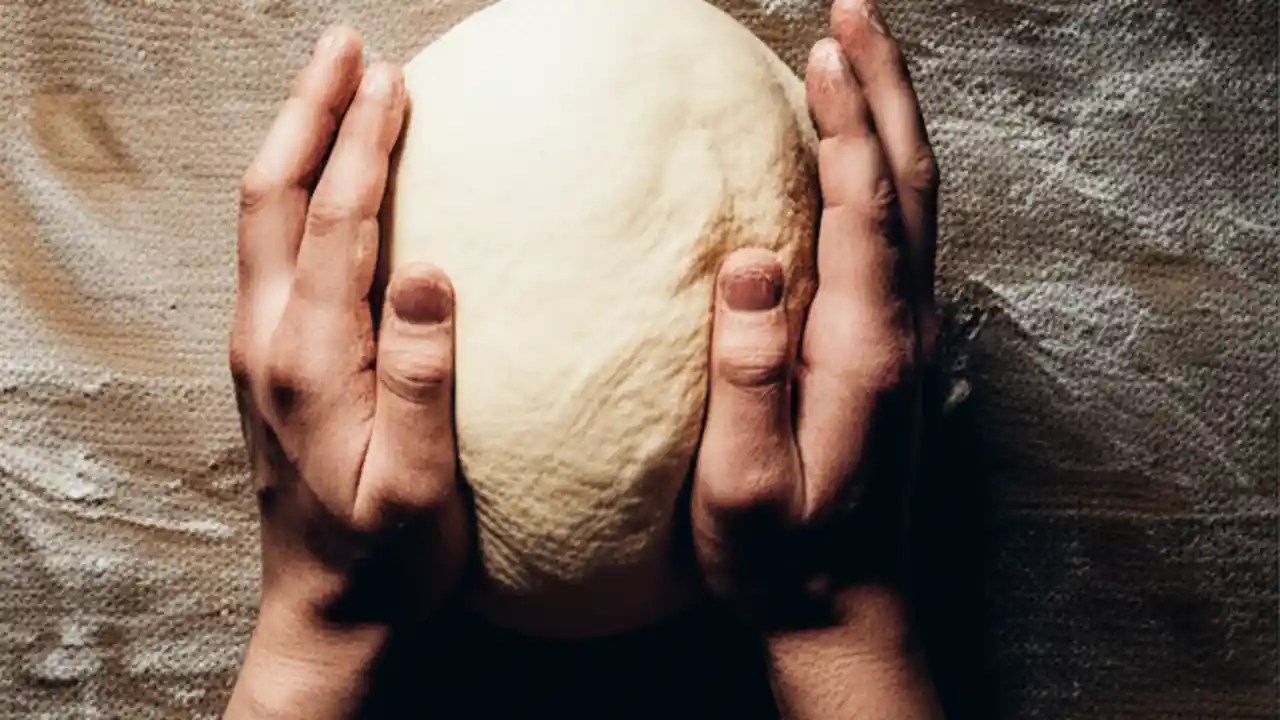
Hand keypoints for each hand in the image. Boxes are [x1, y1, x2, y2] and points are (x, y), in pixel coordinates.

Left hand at [225, 27, 467, 718]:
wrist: (326, 613)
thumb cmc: (386, 557)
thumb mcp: (417, 487)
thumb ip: (421, 383)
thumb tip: (430, 276)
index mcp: (310, 360)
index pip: (335, 224)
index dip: (362, 147)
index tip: (393, 83)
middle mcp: (269, 341)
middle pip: (273, 197)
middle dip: (309, 113)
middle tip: (345, 47)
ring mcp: (260, 349)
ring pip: (263, 217)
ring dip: (297, 142)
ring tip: (335, 87)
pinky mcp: (270, 362)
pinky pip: (272, 249)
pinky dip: (298, 191)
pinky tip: (327, 178)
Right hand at [691, 0, 940, 715]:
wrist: (845, 609)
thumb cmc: (781, 555)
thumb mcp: (743, 484)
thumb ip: (748, 376)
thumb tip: (752, 263)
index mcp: (863, 349)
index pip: (866, 207)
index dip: (846, 122)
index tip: (822, 49)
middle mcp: (898, 329)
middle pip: (908, 183)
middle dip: (884, 91)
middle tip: (853, 15)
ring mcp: (903, 337)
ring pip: (914, 203)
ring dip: (892, 121)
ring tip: (858, 58)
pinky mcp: (891, 349)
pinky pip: (899, 235)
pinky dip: (885, 172)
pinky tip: (858, 154)